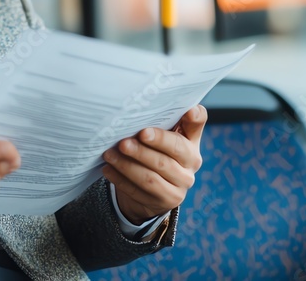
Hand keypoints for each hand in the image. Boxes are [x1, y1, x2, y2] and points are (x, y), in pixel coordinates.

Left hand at [102, 105, 206, 224]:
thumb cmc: (158, 151)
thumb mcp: (165, 135)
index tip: (188, 112)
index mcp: (191, 142)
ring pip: (151, 178)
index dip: (193, 118)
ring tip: (109, 154)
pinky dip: (121, 179)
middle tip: (124, 142)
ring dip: (127, 166)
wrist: (157, 189)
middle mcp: (191, 165)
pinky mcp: (164, 202)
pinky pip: (139, 191)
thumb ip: (162, 121)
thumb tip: (141, 103)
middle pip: (168, 157)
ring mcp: (180, 187)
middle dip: (144, 150)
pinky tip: (108, 169)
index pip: (196, 126)